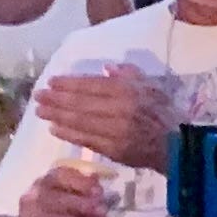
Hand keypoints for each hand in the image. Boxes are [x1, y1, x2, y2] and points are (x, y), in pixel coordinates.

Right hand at [12, 161, 113, 216]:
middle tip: (105, 212)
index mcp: (43, 183)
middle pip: (60, 199)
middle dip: (85, 205)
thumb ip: (80, 189)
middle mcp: (33, 199)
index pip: (59, 176)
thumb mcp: (67, 200)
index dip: (80, 182)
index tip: (99, 191)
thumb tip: (96, 178)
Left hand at [33, 64, 174, 172]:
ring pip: (79, 121)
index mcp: (128, 92)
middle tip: (38, 96)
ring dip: (57, 115)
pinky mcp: (112, 149)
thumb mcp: (153, 87)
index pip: (91, 85)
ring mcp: (114, 131)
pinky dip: (68, 133)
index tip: (52, 82)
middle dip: (56, 99)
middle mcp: (118, 110)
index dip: (69, 83)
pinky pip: (85, 139)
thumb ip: (130, 75)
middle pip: (80, 103)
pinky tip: (54, 128)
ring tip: (40, 111)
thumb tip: (107, 68)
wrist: (178, 147)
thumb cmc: (166, 114)